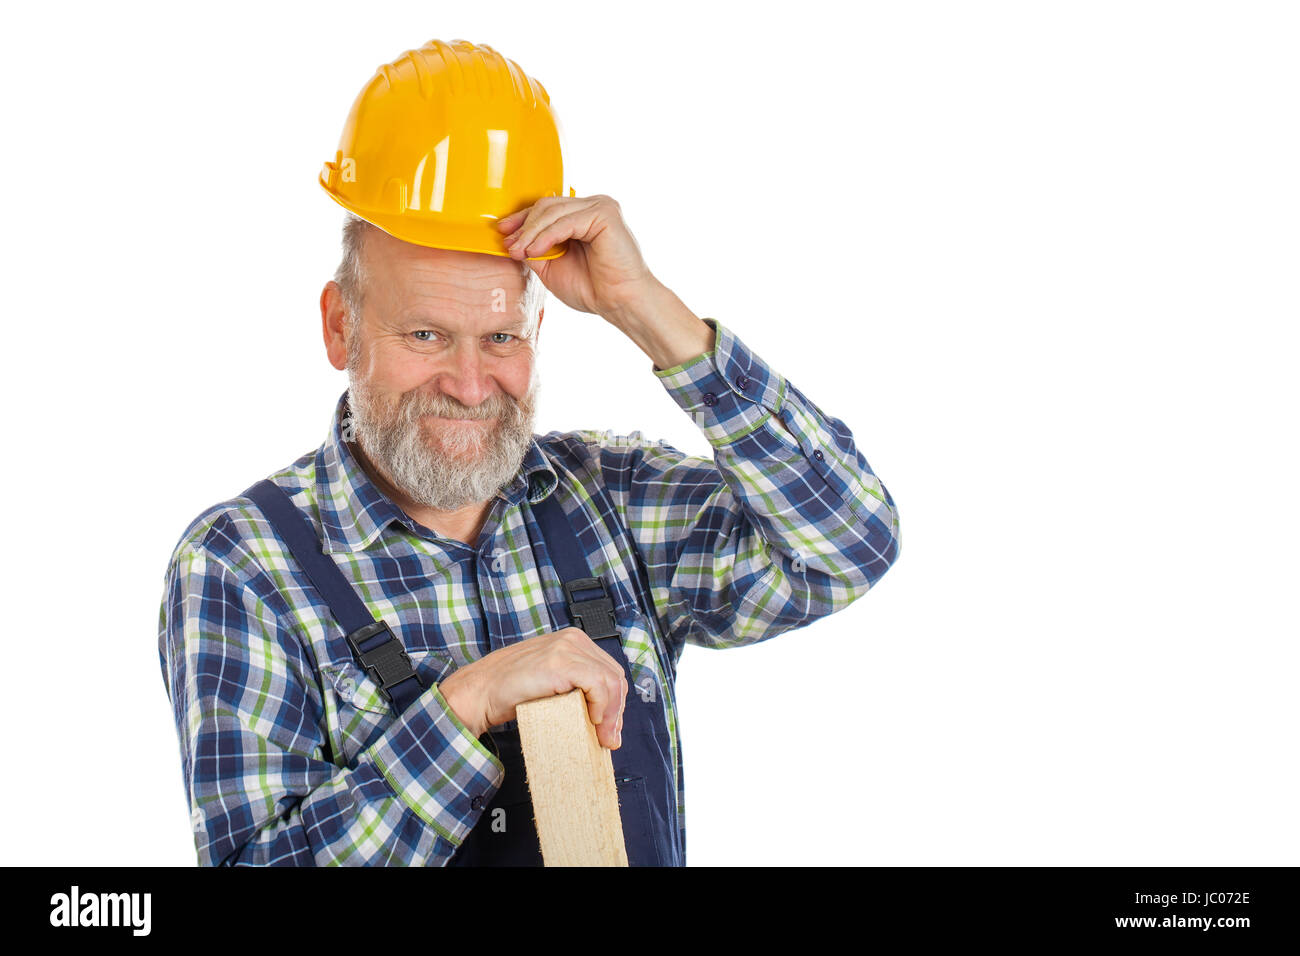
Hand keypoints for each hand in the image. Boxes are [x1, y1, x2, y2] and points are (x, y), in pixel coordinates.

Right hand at [439, 627, 626, 748]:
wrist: (481, 691)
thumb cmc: (511, 690)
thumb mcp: (552, 683)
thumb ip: (576, 687)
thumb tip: (603, 714)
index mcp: (572, 641)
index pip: (609, 670)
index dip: (616, 701)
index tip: (611, 727)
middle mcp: (573, 639)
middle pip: (614, 675)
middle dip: (617, 710)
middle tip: (610, 737)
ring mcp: (566, 648)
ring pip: (610, 680)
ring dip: (611, 713)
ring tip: (603, 735)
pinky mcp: (560, 662)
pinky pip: (597, 683)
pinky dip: (601, 705)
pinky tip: (593, 720)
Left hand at [496, 194, 659, 320]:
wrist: (620, 303)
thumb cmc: (594, 289)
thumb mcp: (553, 267)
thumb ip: (536, 249)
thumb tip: (512, 239)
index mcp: (584, 215)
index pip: (547, 208)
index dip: (522, 219)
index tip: (503, 233)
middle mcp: (594, 206)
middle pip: (547, 205)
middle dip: (524, 226)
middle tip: (510, 247)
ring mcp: (601, 207)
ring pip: (553, 211)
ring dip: (531, 232)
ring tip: (519, 252)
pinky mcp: (605, 214)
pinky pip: (566, 221)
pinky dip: (546, 236)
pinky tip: (535, 251)